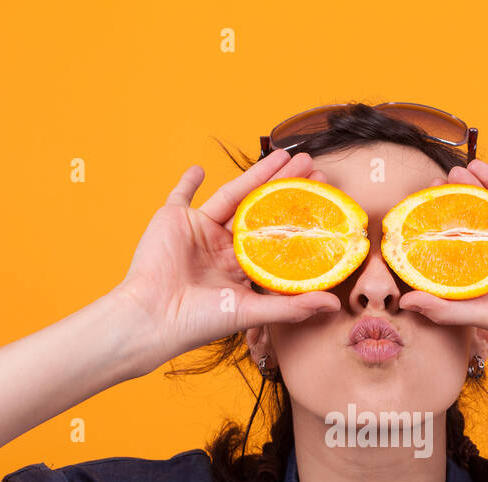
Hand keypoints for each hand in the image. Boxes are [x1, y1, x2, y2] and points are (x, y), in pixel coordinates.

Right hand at [116, 149, 341, 369]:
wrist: (153, 316)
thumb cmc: (200, 321)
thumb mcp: (251, 311)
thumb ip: (292, 307)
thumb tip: (335, 304)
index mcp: (242, 267)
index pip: (277, 235)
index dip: (299, 216)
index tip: (322, 197)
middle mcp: (223, 247)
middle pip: (260, 209)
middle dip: (285, 187)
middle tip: (310, 164)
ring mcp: (198, 231)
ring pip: (232, 194)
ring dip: (256, 174)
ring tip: (282, 155)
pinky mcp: (173, 219)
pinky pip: (180, 194)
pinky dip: (187, 181)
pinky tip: (200, 168)